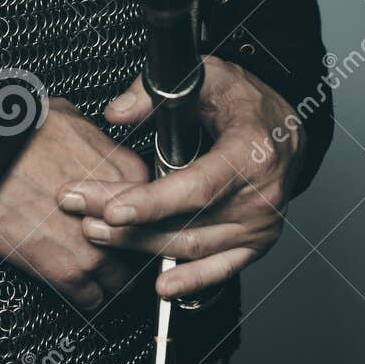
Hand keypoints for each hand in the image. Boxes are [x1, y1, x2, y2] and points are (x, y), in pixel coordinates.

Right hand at [0, 96, 149, 313]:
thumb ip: (101, 143)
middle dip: (129, 250)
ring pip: (121, 281)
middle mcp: (120, 217)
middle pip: (142, 248)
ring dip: (109, 276)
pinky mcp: (68, 273)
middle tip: (113, 247)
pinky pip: (93, 301)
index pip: (153, 211)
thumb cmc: (22, 134)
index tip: (126, 221)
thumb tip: (100, 147)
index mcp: (129, 177)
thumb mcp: (75, 121)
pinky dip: (87, 295)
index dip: (138, 217)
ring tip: (91, 266)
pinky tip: (76, 282)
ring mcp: (96, 248)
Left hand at [54, 55, 306, 299]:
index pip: (196, 187)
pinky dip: (190, 281)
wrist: (286, 130)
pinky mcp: (255, 243)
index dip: (152, 202)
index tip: (111, 209)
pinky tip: (161, 287)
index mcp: (250, 153)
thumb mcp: (209, 76)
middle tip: (78, 209)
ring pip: (192, 246)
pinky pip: (220, 269)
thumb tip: (117, 112)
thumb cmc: (246, 101)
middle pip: (185, 221)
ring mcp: (259, 226)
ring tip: (96, 231)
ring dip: (141, 245)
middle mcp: (259, 197)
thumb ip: (158, 91)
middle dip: (126, 221)